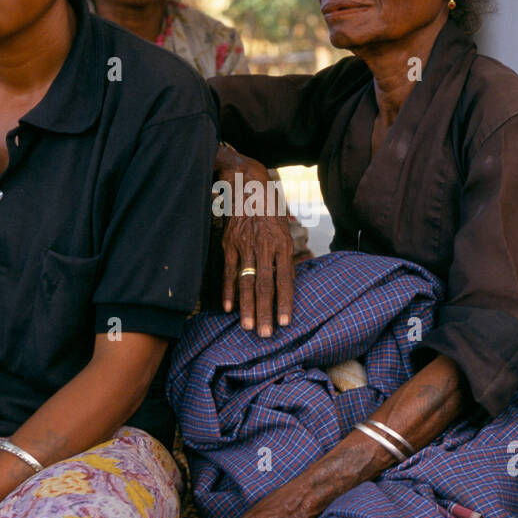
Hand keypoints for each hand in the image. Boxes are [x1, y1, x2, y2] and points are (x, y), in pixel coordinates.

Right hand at [219, 157, 293, 336]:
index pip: (285, 279)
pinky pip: (228, 270)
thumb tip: (289, 282)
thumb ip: (285, 255)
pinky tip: (228, 308)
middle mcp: (265, 245)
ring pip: (246, 281)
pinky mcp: (228, 242)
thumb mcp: (284, 228)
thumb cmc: (269, 210)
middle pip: (265, 284)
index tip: (286, 322)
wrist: (247, 183)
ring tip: (249, 327)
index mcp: (283, 243)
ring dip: (247, 307)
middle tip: (267, 334)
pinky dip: (227, 290)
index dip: (285, 301)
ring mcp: (245, 244)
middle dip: (266, 311)